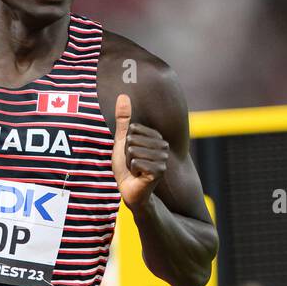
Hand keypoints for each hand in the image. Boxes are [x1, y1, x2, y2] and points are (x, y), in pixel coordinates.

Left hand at [111, 94, 168, 210]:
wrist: (130, 190)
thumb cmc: (127, 166)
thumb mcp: (123, 140)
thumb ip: (124, 119)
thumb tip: (123, 95)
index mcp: (156, 136)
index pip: (133, 129)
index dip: (126, 143)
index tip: (131, 154)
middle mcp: (163, 146)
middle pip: (132, 139)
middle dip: (127, 154)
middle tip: (133, 163)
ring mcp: (163, 159)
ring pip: (133, 151)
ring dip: (129, 163)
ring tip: (136, 170)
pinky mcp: (159, 171)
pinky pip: (136, 162)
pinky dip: (132, 171)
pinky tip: (139, 176)